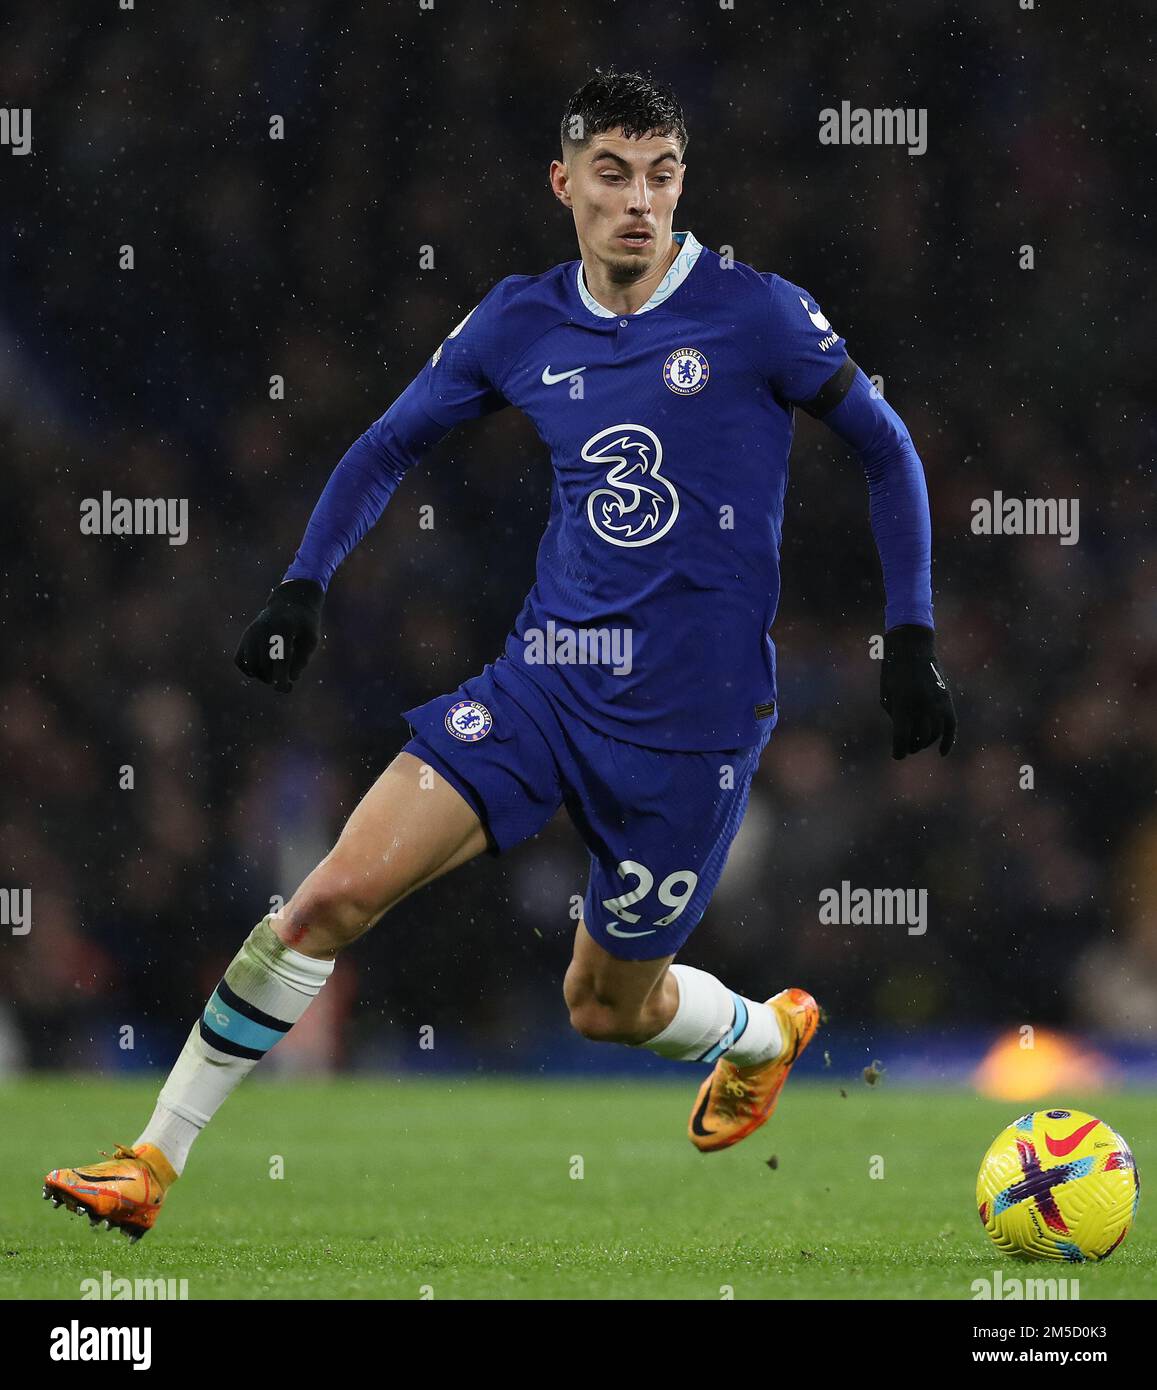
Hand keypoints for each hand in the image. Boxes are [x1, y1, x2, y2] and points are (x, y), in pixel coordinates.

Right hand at [234, 579, 323, 692]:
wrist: (290, 603)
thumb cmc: (305, 625)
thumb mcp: (311, 639)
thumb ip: (303, 659)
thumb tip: (290, 678)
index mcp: (284, 627)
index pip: (280, 657)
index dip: (282, 676)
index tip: (286, 688)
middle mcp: (264, 629)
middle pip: (265, 664)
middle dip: (276, 678)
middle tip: (287, 684)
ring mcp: (252, 632)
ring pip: (251, 664)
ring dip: (263, 676)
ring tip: (276, 675)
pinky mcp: (245, 636)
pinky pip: (240, 660)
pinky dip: (249, 670)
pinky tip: (262, 671)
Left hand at [880, 624, 955, 759]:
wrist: (912, 647)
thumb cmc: (893, 671)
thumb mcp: (887, 694)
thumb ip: (896, 717)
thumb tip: (905, 737)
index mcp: (903, 703)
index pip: (902, 737)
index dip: (899, 751)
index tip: (897, 755)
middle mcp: (922, 704)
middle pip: (920, 738)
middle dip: (912, 746)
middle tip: (906, 747)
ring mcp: (937, 701)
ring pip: (935, 733)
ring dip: (925, 742)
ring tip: (917, 743)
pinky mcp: (946, 698)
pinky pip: (951, 725)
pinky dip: (948, 741)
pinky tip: (942, 752)